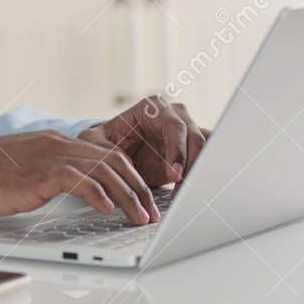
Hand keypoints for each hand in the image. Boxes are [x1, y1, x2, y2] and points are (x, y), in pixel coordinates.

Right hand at [0, 130, 159, 225]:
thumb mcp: (26, 172)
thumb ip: (51, 176)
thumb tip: (74, 194)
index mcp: (57, 142)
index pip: (107, 154)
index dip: (131, 176)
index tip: (145, 198)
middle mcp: (58, 144)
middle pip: (114, 160)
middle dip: (139, 188)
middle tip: (152, 212)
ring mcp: (48, 156)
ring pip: (104, 170)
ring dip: (128, 197)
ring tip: (140, 218)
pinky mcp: (37, 173)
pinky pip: (78, 180)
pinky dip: (98, 195)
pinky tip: (108, 210)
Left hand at [79, 95, 209, 186]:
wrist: (115, 153)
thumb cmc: (105, 144)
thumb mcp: (95, 144)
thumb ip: (100, 149)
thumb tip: (110, 162)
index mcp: (152, 107)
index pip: (173, 126)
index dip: (176, 150)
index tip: (173, 175)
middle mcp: (174, 114)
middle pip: (195, 137)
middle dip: (191, 165)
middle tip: (181, 189)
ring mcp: (187, 129)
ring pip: (206, 148)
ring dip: (199, 173)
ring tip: (186, 196)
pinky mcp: (193, 147)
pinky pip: (207, 159)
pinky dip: (203, 175)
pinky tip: (193, 193)